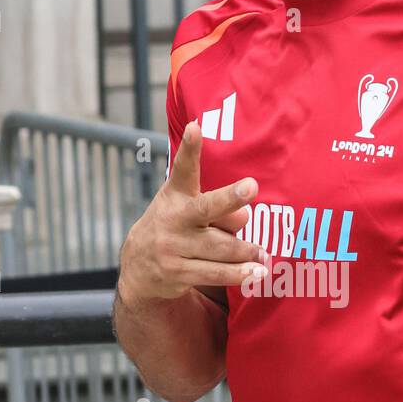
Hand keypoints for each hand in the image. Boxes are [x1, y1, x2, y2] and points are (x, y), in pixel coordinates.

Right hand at [118, 120, 267, 305]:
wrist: (138, 267)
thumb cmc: (174, 227)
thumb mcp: (188, 209)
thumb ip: (219, 208)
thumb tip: (246, 217)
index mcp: (176, 195)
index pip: (183, 168)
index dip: (189, 148)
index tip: (196, 127)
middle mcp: (174, 218)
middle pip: (207, 209)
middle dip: (229, 199)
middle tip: (251, 187)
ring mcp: (173, 247)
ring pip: (219, 248)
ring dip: (245, 251)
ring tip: (264, 254)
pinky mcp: (178, 273)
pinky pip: (214, 274)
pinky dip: (237, 274)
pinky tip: (255, 274)